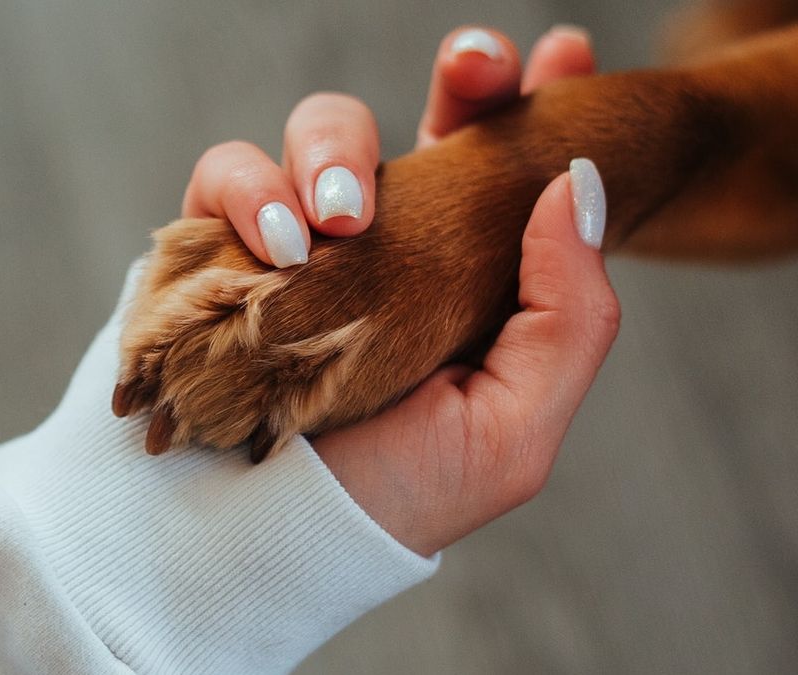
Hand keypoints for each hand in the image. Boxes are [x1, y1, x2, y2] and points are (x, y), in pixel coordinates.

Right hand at [183, 25, 612, 556]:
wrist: (252, 547)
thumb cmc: (387, 498)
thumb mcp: (510, 432)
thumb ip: (567, 317)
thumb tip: (579, 185)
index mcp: (463, 280)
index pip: (508, 175)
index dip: (536, 107)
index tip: (567, 56)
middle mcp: (387, 248)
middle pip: (429, 122)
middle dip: (463, 77)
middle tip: (477, 64)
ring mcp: (301, 241)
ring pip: (322, 130)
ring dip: (335, 147)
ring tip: (336, 220)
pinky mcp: (219, 246)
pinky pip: (227, 173)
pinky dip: (248, 191)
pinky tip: (277, 244)